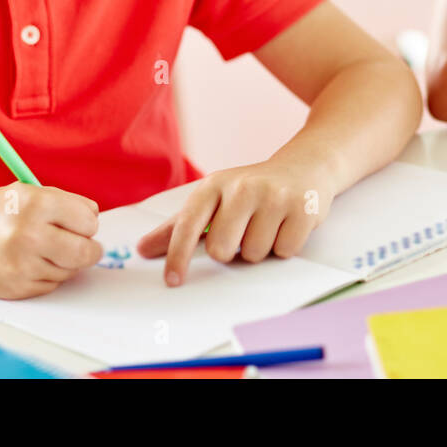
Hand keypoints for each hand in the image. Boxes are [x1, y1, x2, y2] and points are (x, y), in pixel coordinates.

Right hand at [0, 183, 102, 298]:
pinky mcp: (17, 289)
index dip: (87, 222)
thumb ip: (64, 201)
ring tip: (45, 249)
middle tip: (81, 243)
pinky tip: (29, 262)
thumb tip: (95, 217)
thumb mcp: (26, 192)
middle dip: (89, 248)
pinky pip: (52, 285)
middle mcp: (31, 236)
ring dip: (66, 262)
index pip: (89, 221)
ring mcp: (23, 266)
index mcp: (37, 205)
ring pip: (71, 271)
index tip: (79, 222)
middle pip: (87, 251)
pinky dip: (48, 275)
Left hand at [136, 158, 333, 285]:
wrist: (304, 166)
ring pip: (255, 254)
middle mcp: (243, 187)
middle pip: (222, 249)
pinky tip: (287, 224)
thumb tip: (143, 249)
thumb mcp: (213, 199)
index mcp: (214, 184)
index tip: (173, 280)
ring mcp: (275, 196)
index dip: (178, 255)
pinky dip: (285, 246)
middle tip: (242, 232)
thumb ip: (178, 227)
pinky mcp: (303, 208)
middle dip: (232, 251)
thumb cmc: (250, 189)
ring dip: (261, 248)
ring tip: (268, 224)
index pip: (189, 224)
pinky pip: (285, 252)